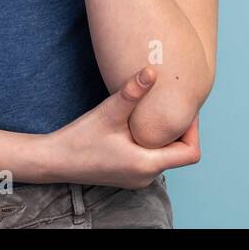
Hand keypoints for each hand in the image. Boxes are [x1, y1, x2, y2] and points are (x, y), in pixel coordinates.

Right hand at [43, 66, 200, 189]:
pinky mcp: (129, 175)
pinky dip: (154, 142)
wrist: (54, 161)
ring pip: (166, 156)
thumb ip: (132, 93)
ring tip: (158, 110)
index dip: (194, 130)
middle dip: (180, 129)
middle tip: (173, 103)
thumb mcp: (108, 113)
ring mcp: (137, 179)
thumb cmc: (80, 139)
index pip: (190, 153)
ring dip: (166, 135)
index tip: (185, 108)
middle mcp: (146, 177)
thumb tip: (152, 70)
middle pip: (181, 154)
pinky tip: (142, 123)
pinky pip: (153, 159)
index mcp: (147, 165)